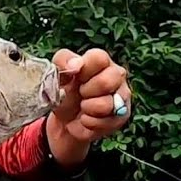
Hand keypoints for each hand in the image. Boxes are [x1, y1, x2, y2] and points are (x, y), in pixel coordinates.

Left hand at [46, 48, 131, 165]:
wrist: (66, 120)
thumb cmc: (65, 92)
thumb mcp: (57, 74)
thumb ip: (62, 61)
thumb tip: (75, 65)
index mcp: (101, 61)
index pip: (99, 58)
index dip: (83, 70)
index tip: (73, 77)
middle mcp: (116, 74)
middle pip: (106, 82)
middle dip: (85, 91)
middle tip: (80, 93)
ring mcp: (122, 95)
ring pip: (107, 104)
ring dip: (87, 108)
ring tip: (83, 106)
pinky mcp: (123, 115)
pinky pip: (106, 122)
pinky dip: (90, 122)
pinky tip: (86, 119)